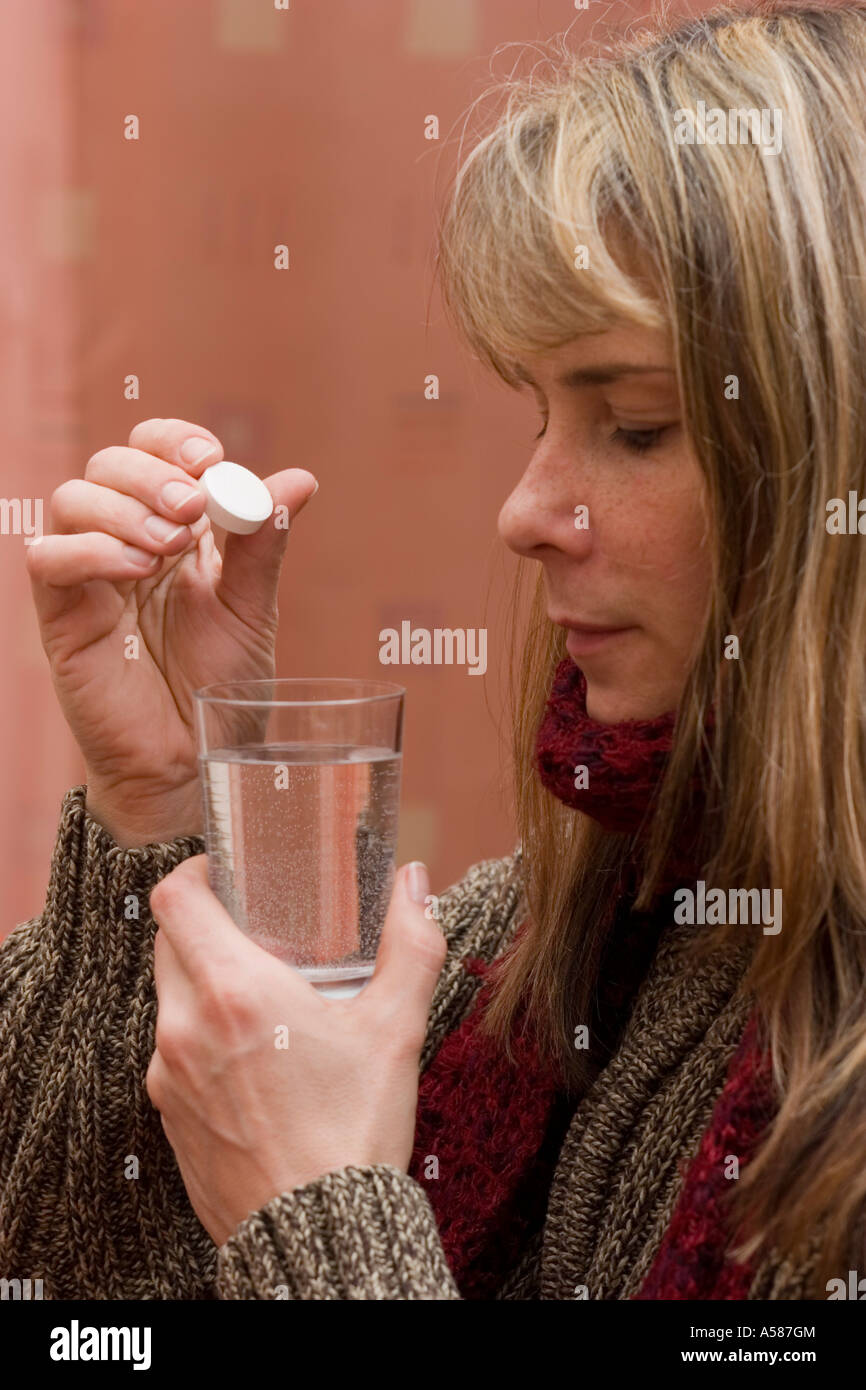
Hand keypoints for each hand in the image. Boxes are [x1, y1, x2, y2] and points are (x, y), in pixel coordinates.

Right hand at [26, 418, 317, 845]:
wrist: (194, 765)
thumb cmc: (221, 692)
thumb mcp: (253, 611)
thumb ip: (264, 545)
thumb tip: (299, 480)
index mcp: (173, 532)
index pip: (152, 451)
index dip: (173, 441)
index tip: (210, 459)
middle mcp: (125, 543)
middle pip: (109, 464)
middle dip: (153, 473)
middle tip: (194, 507)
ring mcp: (89, 578)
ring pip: (72, 499)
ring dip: (124, 508)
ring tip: (171, 546)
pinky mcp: (61, 617)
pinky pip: (49, 558)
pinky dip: (90, 549)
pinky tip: (136, 568)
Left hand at [145, 856, 445, 1247]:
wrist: (317, 1234)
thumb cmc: (354, 1132)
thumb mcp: (396, 1029)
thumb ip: (410, 945)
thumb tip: (414, 886)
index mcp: (234, 992)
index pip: (176, 899)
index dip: (194, 872)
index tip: (223, 873)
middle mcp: (185, 1027)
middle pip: (169, 943)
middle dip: (207, 927)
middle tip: (257, 932)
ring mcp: (167, 1075)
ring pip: (169, 999)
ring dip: (204, 985)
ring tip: (263, 1002)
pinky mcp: (166, 1115)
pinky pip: (170, 1052)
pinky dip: (200, 1038)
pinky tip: (253, 1060)